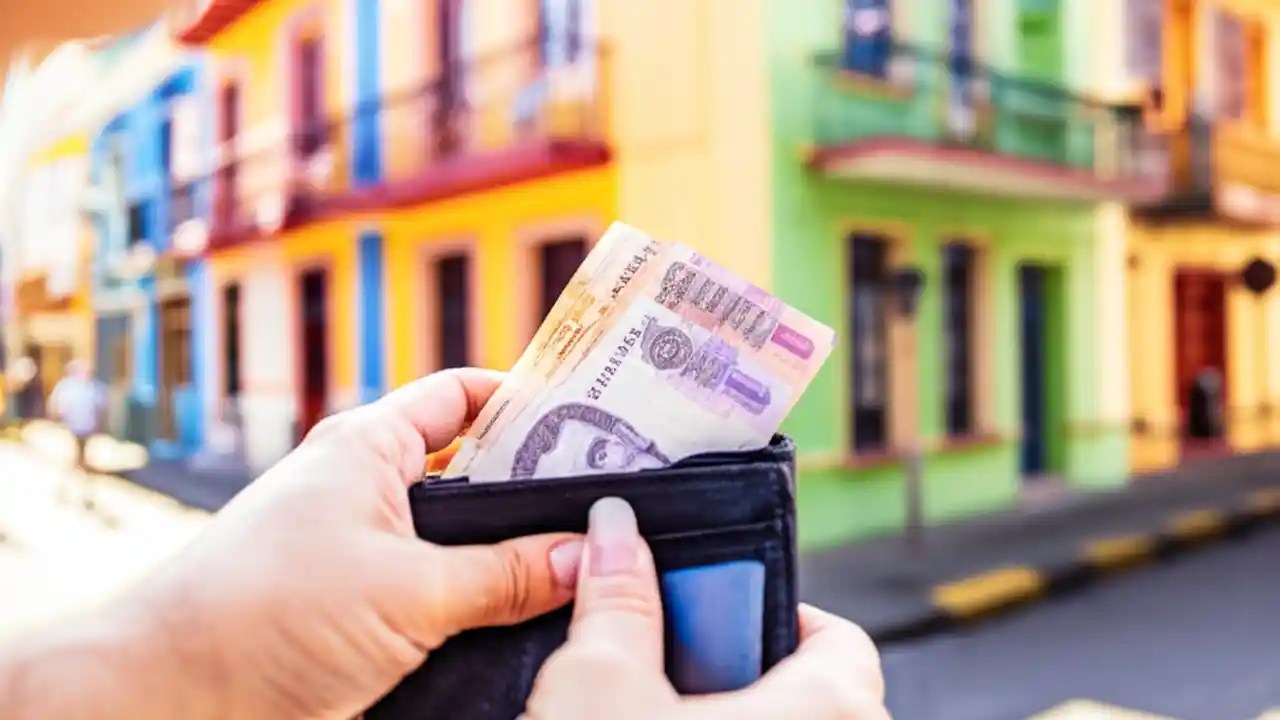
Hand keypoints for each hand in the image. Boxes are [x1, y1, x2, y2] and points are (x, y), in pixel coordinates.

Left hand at [0, 369, 585, 719]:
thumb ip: (505, 575)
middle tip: (611, 502)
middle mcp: (363, 487)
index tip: (598, 416)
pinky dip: (478, 598)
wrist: (162, 700)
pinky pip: (435, 589)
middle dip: (536, 487)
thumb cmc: (261, 618)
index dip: (529, 400)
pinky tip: (525, 621)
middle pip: (471, 469)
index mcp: (368, 447)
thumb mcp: (406, 593)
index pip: (463, 398)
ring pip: (457, 538)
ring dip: (510, 553)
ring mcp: (358, 549)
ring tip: (586, 565)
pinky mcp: (354, 608)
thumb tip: (589, 559)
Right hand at [524, 498, 887, 719]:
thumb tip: (616, 527)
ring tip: (645, 703)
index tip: (714, 610)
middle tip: (667, 659)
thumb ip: (617, 597)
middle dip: (735, 666)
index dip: (772, 612)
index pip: (840, 640)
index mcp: (827, 711)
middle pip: (804, 688)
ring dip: (716, 710)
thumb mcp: (597, 683)